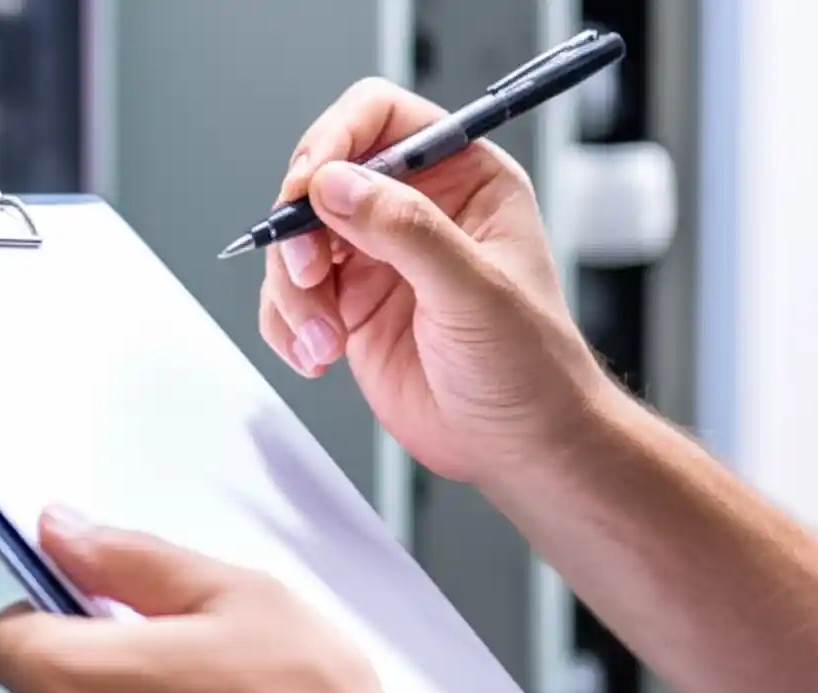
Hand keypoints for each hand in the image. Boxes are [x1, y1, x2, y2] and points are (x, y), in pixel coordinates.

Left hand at [0, 507, 392, 692]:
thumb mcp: (236, 597)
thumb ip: (135, 559)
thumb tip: (65, 530)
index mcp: (83, 680)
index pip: (4, 637)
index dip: (47, 604)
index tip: (92, 593)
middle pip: (45, 679)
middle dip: (95, 647)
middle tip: (172, 636)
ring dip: (126, 691)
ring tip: (205, 685)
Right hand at [260, 78, 611, 486]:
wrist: (519, 449)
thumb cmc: (531, 369)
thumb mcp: (476, 291)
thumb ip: (405, 230)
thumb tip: (336, 185)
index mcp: (462, 178)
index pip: (380, 118)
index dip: (335, 140)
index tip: (309, 187)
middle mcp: (412, 210)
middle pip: (321, 179)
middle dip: (302, 230)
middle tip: (310, 275)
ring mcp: (375, 259)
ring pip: (296, 242)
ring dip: (292, 290)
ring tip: (323, 337)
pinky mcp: (348, 307)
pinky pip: (289, 296)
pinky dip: (286, 325)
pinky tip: (318, 354)